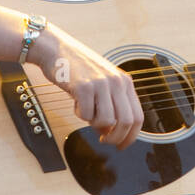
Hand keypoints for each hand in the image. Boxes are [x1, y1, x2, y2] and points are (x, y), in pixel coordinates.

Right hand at [30, 25, 143, 148]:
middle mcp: (117, 81)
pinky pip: (86, 114)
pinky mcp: (84, 87)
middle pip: (126, 121)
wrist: (57, 49)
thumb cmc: (78, 69)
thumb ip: (110, 106)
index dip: (131, 136)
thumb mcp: (102, 84)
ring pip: (106, 121)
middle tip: (104, 140)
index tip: (121, 145)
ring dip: (93, 123)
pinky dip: (79, 114)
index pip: (138, 116)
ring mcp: (101, 83)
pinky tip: (76, 101)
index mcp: (125, 82)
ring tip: (85, 110)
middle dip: (115, 137)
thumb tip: (109, 132)